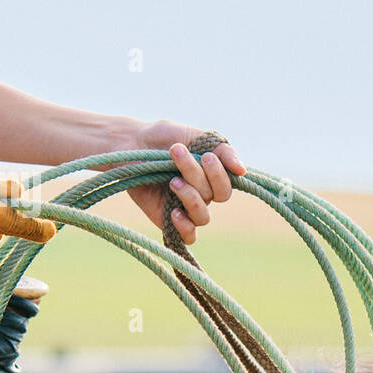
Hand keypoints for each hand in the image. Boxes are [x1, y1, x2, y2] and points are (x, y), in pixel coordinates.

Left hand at [104, 121, 246, 244]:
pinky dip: (186, 227)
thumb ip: (223, 151)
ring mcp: (185, 208)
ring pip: (203, 216)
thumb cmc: (163, 137)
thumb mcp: (196, 136)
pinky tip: (175, 212)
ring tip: (171, 181)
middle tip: (176, 153)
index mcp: (212, 176)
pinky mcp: (167, 220)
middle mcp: (202, 194)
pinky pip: (188, 236)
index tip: (205, 155)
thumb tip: (243, 171)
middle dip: (197, 175)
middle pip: (214, 196)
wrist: (130, 143)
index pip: (228, 186)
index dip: (219, 174)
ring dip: (190, 196)